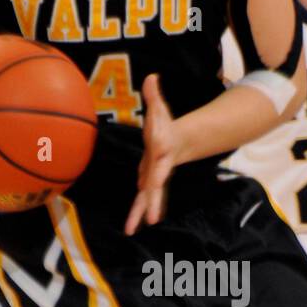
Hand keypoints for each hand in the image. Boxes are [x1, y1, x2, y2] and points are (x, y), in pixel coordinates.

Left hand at [125, 74, 181, 234]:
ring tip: (132, 230)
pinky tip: (131, 227)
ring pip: (148, 198)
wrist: (175, 142)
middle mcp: (159, 168)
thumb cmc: (164, 125)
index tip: (153, 183)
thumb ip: (154, 96)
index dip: (156, 172)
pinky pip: (143, 200)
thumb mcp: (160, 110)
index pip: (159, 162)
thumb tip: (151, 76)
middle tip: (152, 220)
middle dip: (153, 203)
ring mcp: (154, 178)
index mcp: (162, 152)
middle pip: (156, 187)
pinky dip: (137, 213)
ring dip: (141, 214)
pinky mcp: (149, 184)